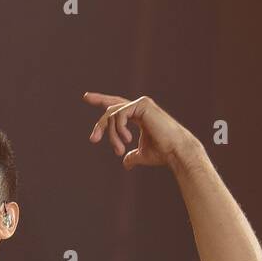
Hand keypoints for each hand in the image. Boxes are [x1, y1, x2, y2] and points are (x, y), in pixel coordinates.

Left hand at [83, 92, 197, 169]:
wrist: (175, 151)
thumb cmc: (162, 153)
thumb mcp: (142, 155)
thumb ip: (132, 156)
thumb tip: (125, 163)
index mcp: (139, 114)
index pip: (117, 105)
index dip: (101, 100)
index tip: (86, 97)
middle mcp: (140, 106)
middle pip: (111, 110)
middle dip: (100, 125)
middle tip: (92, 139)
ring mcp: (141, 103)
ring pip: (113, 115)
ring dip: (112, 135)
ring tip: (119, 150)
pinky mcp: (142, 104)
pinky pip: (120, 115)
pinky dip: (118, 129)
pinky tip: (127, 139)